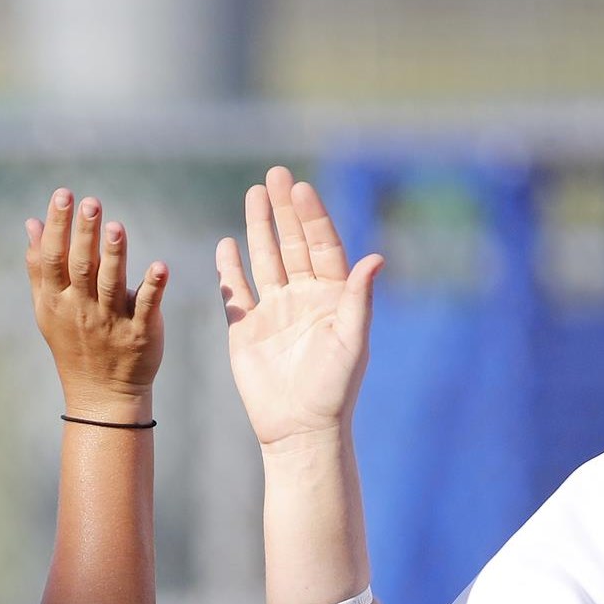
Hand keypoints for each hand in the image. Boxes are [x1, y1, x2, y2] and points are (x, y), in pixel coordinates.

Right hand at [26, 190, 166, 420]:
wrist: (101, 395)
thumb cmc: (73, 344)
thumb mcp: (47, 308)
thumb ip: (39, 266)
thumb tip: (30, 222)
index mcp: (57, 300)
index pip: (54, 257)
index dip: (57, 226)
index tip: (63, 195)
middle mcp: (81, 309)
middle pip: (81, 266)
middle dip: (84, 234)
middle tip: (91, 202)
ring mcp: (110, 322)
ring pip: (111, 284)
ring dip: (114, 255)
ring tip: (117, 227)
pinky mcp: (139, 334)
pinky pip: (145, 308)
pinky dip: (153, 287)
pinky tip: (160, 266)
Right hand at [216, 166, 384, 450]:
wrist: (299, 429)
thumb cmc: (333, 389)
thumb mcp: (352, 341)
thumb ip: (359, 299)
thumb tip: (376, 258)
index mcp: (333, 297)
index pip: (321, 246)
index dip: (312, 216)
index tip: (301, 188)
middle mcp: (304, 298)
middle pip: (292, 244)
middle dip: (284, 209)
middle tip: (275, 174)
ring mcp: (274, 312)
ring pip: (265, 260)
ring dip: (259, 227)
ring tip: (253, 194)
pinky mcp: (246, 330)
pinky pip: (237, 292)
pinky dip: (230, 269)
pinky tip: (227, 243)